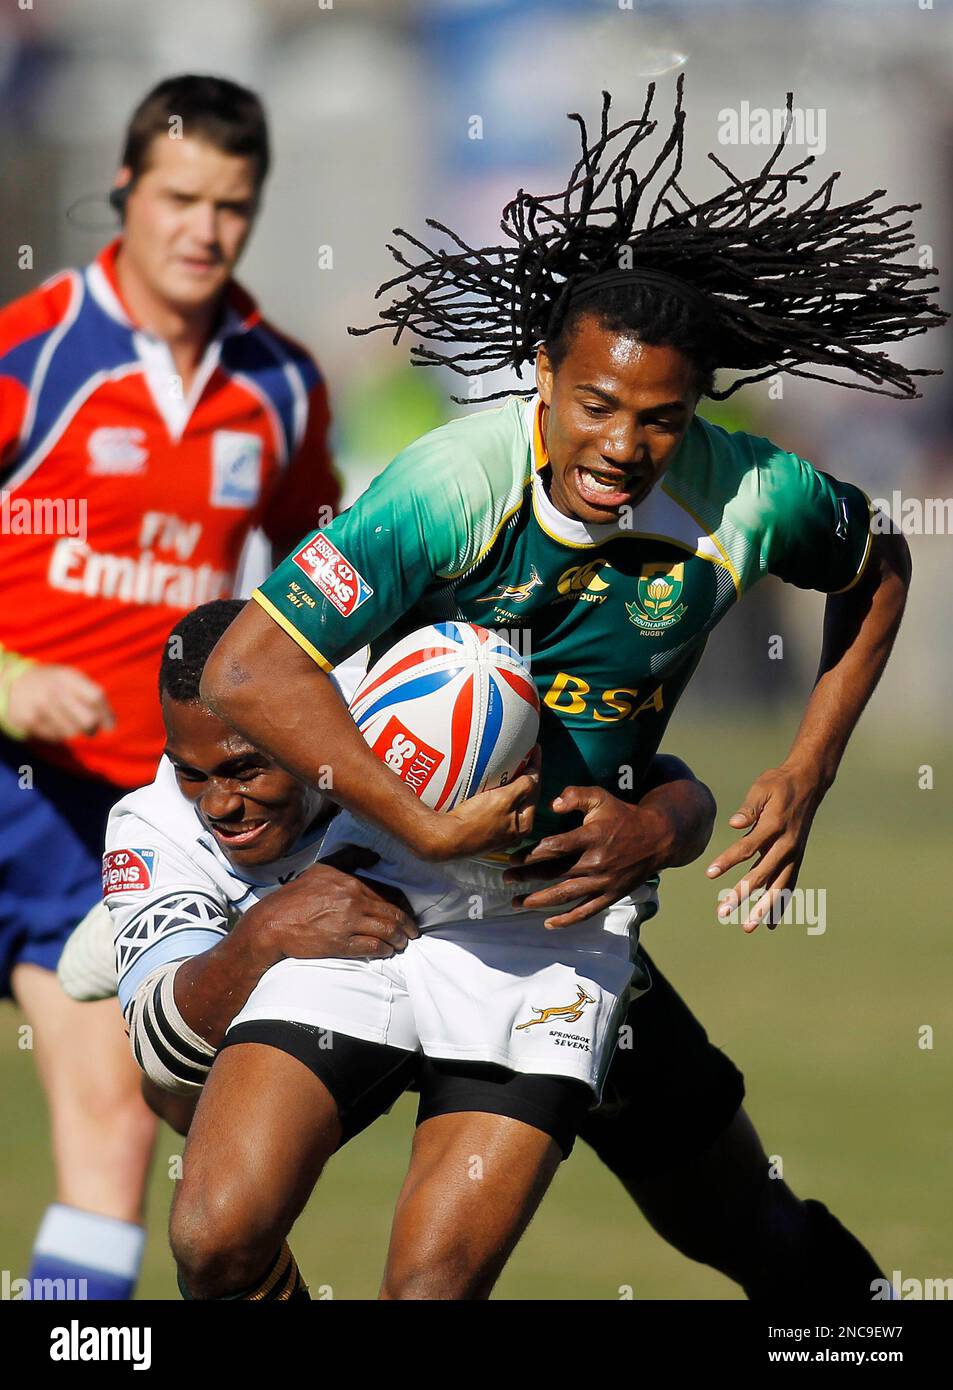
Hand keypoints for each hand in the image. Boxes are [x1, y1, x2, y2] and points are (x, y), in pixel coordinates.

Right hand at [6, 663, 114, 739]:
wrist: (12, 684)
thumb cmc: (50, 683)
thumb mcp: (68, 677)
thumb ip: (89, 694)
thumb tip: (111, 722)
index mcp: (68, 677)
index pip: (96, 697)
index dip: (107, 714)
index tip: (110, 725)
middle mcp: (55, 691)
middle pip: (87, 719)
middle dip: (93, 728)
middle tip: (91, 729)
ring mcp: (41, 707)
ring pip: (72, 731)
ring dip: (74, 731)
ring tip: (66, 721)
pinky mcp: (31, 721)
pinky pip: (55, 736)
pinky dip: (58, 734)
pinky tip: (52, 723)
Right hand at [254, 848, 418, 959]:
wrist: (273, 922)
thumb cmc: (296, 895)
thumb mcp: (321, 868)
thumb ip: (348, 858)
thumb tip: (373, 855)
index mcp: (351, 883)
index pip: (387, 894)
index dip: (403, 907)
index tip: (408, 915)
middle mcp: (353, 901)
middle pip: (391, 914)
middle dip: (407, 926)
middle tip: (413, 933)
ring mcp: (348, 923)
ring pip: (386, 932)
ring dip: (399, 940)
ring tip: (402, 944)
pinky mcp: (341, 943)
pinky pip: (372, 947)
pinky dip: (384, 951)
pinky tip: (387, 952)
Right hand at [416, 746, 541, 861]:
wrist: (446, 838)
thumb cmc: (475, 820)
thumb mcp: (504, 800)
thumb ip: (523, 787)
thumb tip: (534, 775)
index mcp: (524, 825)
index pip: (534, 790)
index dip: (535, 768)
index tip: (534, 749)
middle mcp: (513, 831)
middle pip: (523, 797)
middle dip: (523, 777)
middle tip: (522, 755)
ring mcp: (498, 832)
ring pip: (508, 802)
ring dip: (509, 785)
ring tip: (508, 767)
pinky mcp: (482, 829)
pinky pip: (493, 806)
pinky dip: (494, 794)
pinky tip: (489, 786)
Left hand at [502, 785, 674, 928]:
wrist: (656, 838)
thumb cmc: (623, 815)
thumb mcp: (600, 797)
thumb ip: (574, 795)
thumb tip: (552, 805)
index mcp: (591, 837)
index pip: (554, 848)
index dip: (531, 855)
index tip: (513, 859)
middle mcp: (595, 862)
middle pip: (554, 874)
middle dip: (527, 878)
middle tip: (506, 879)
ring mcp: (603, 882)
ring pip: (565, 896)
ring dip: (538, 901)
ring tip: (516, 902)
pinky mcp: (610, 895)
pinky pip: (586, 911)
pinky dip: (567, 920)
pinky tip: (548, 923)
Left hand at [705, 763, 824, 932]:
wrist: (809, 783)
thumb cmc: (779, 784)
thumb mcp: (762, 788)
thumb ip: (748, 808)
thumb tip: (734, 823)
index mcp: (774, 826)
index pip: (747, 848)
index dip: (727, 861)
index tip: (709, 873)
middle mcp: (787, 844)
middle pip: (761, 874)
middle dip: (741, 894)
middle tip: (722, 912)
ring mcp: (794, 854)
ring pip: (778, 886)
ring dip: (763, 908)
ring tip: (747, 927)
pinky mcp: (797, 858)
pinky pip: (789, 885)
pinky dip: (781, 904)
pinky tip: (771, 923)